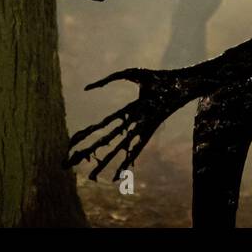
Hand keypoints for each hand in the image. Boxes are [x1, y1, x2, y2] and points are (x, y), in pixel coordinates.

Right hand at [66, 67, 198, 180]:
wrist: (180, 81)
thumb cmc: (158, 77)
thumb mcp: (129, 74)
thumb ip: (108, 79)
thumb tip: (85, 89)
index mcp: (128, 112)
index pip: (105, 126)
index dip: (90, 134)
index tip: (72, 143)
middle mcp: (133, 123)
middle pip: (110, 140)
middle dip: (92, 151)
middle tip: (74, 164)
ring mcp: (141, 128)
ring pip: (121, 148)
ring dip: (108, 163)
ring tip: (95, 177)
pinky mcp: (151, 129)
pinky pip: (138, 147)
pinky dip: (128, 161)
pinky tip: (121, 174)